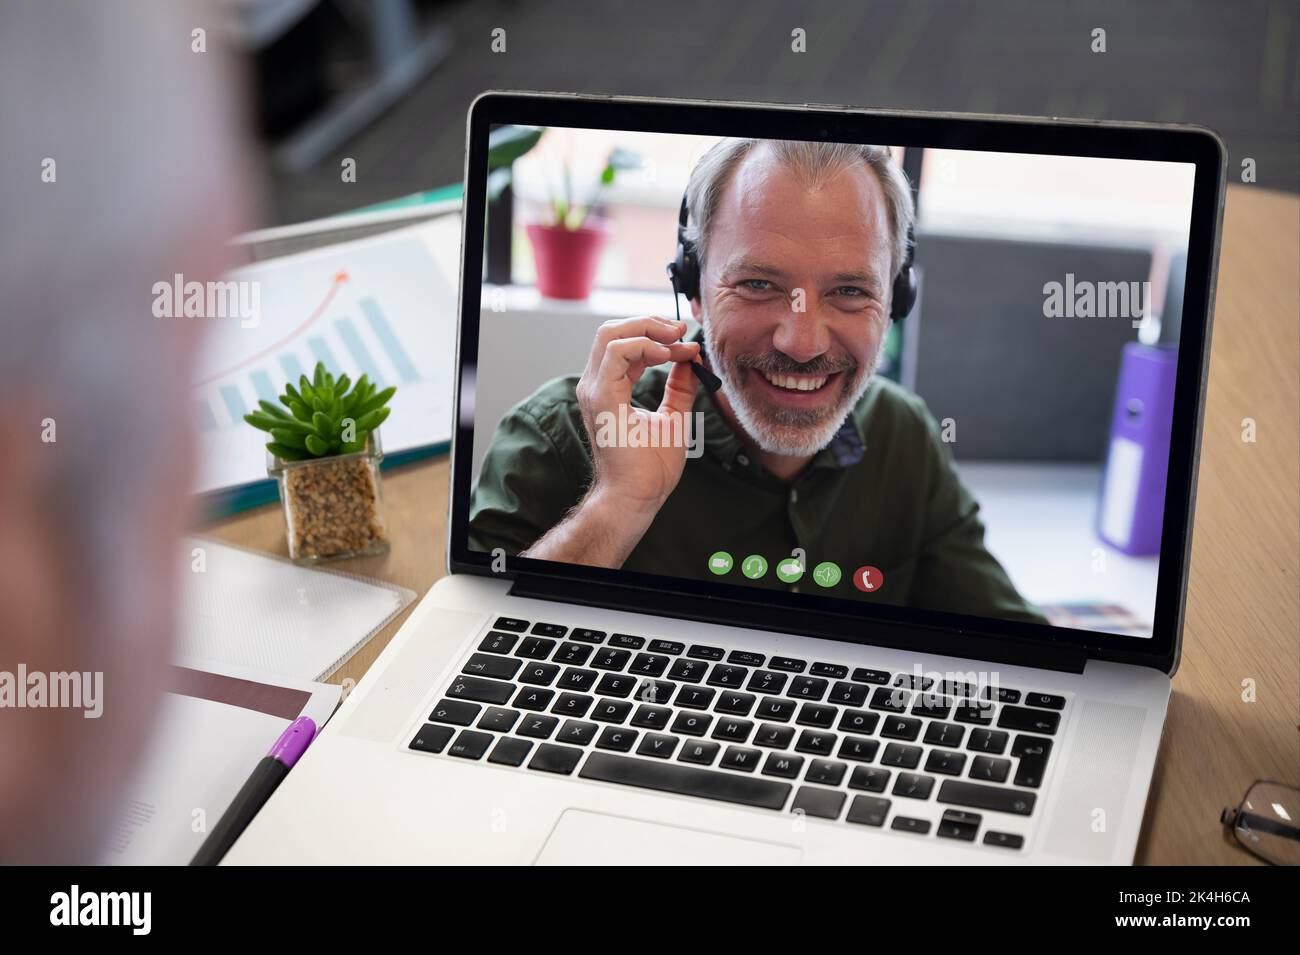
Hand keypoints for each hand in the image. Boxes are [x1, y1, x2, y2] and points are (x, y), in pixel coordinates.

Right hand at [574, 315, 700, 514]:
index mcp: (610, 388)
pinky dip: (644, 345)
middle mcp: (596, 384)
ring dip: (648, 329)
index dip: (659, 337)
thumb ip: (679, 387)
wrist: (638, 496)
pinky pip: (616, 352)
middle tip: (682, 330)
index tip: (690, 343)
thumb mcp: (674, 416)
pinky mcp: (601, 397)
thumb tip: (691, 358)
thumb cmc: (650, 467)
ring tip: (677, 339)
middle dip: (651, 323)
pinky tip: (667, 355)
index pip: (627, 344)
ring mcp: (595, 390)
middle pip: (612, 330)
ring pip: (610, 334)